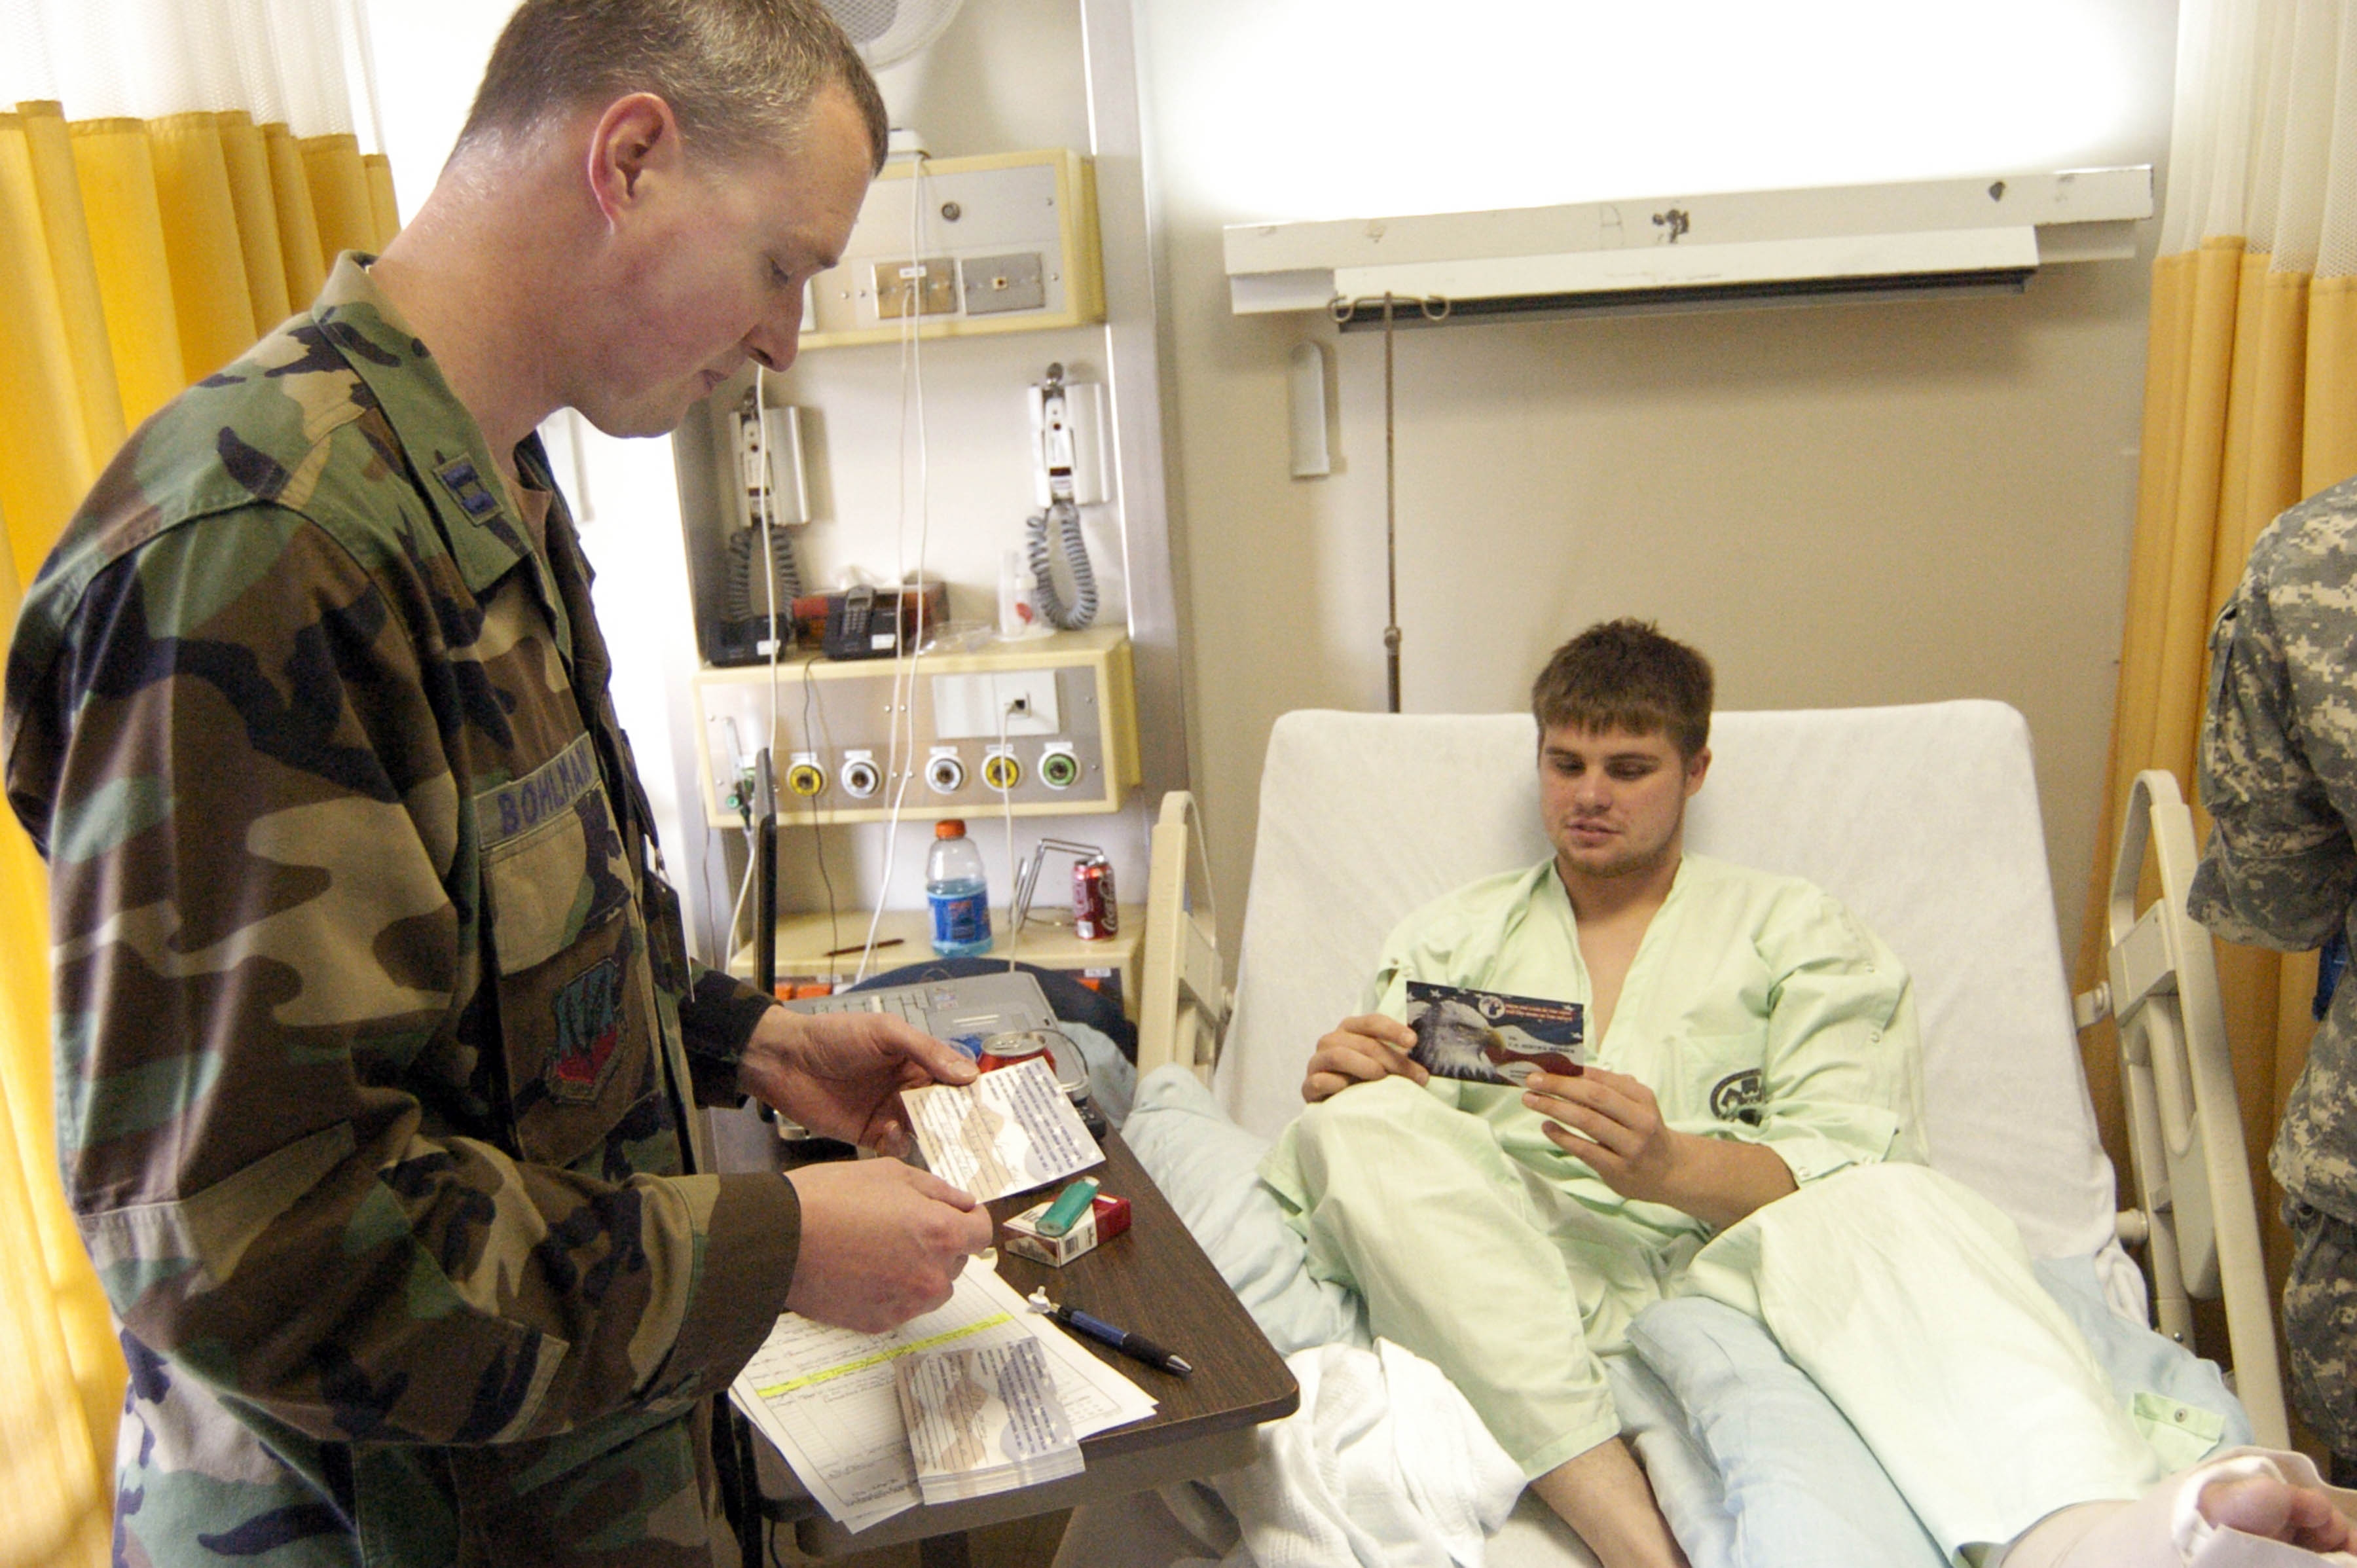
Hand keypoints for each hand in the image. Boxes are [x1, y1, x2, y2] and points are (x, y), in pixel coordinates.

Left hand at [738, 1007, 977, 1154]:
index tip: (992, 1104)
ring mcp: (890, 1112)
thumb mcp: (885, 1033)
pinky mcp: (870, 1134)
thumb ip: (926, 1051)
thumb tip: (967, 1074)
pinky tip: (894, 1132)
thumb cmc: (833, 1036)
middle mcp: (907, 1087)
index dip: (973, 1090)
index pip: (954, 1076)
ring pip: (925, 1131)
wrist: (784, 1061)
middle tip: (978, 1134)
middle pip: (945, 1108)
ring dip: (935, 1137)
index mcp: (916, 1059)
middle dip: (960, 1121)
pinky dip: (902, 1145)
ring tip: (943, 1142)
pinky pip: (897, 1147)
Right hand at [784, 1159, 993, 1331]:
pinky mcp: (880, 1323)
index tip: (957, 1215)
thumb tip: (962, 1204)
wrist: (780, 1239)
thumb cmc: (830, 1199)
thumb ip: (938, 1190)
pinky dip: (890, 1290)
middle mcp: (932, 1275)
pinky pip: (901, 1305)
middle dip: (938, 1242)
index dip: (969, 1220)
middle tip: (901, 1225)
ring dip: (917, 1270)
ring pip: (930, 1287)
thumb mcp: (891, 1173)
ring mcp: (907, 1304)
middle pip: (956, 1261)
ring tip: (877, 1248)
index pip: (981, 1233)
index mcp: (941, 1233)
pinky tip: (861, 1270)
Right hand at [1302, 1014, 1427, 1102]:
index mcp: (1350, 1030)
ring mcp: (1317, 1063)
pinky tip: (1350, 1090)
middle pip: (1361, 1042)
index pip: (1371, 1022)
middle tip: (1415, 1075)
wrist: (1337, 1109)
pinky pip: (1319, 1080)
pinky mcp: (1308, 1087)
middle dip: (1391, 1058)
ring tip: (1382, 1078)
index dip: (1393, 1029)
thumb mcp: (1384, 1068)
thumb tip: (1425, 1070)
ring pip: (1337, 1055)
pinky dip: (1336, 1083)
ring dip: (1364, 1065)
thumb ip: (1399, 1061)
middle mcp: (1330, 1041)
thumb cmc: (1365, 1083)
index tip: (1413, 1041)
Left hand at [1521, 1065, 1682, 1201]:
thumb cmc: (1645, 1131)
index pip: (1604, 1080)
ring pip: (1587, 1121)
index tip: (1545, 1066)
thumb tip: (1572, 1071)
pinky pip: (1584, 1149)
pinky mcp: (1618, 1169)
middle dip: (1560, 1086)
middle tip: (1532, 1080)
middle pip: (1594, 1097)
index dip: (1573, 1072)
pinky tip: (1546, 1126)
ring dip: (1554, 1107)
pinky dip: (1562, 1136)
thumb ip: (1612, 1088)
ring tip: (1531, 1099)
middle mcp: (1640, 1120)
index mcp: (1643, 1098)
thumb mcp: (1638, 1105)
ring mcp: (1630, 1146)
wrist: (1670, 1171)